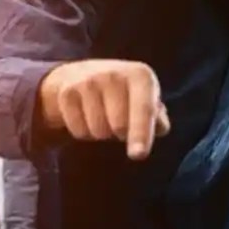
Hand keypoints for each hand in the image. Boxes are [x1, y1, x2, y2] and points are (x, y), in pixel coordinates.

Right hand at [39, 60, 170, 159]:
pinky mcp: (67, 93)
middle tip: (118, 120)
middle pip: (119, 127)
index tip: (138, 155)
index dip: (142, 133)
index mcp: (140, 75)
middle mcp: (114, 74)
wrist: (80, 74)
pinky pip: (79, 131)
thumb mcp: (146, 97)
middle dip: (120, 133)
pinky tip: (85, 115)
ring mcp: (88, 81)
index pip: (144, 109)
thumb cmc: (124, 93)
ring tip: (102, 116)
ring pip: (98, 132)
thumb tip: (160, 128)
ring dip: (102, 133)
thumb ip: (158, 118)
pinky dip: (84, 132)